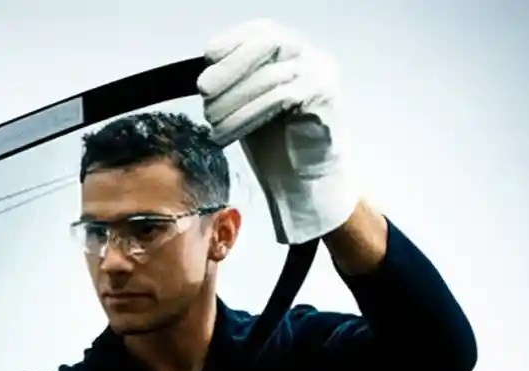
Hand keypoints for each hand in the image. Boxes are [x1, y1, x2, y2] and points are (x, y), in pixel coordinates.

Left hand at [197, 19, 359, 243]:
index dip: (231, 41)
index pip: (259, 31)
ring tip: (212, 122)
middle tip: (203, 90)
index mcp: (289, 51)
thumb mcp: (245, 104)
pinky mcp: (326, 97)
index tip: (207, 56)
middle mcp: (309, 55)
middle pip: (267, 43)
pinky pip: (282, 97)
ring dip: (233, 100)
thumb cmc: (274, 142)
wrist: (306, 180)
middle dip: (230, 66)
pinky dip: (248, 115)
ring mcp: (321, 73)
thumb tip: (202, 76)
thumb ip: (232, 84)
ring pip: (270, 76)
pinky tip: (227, 133)